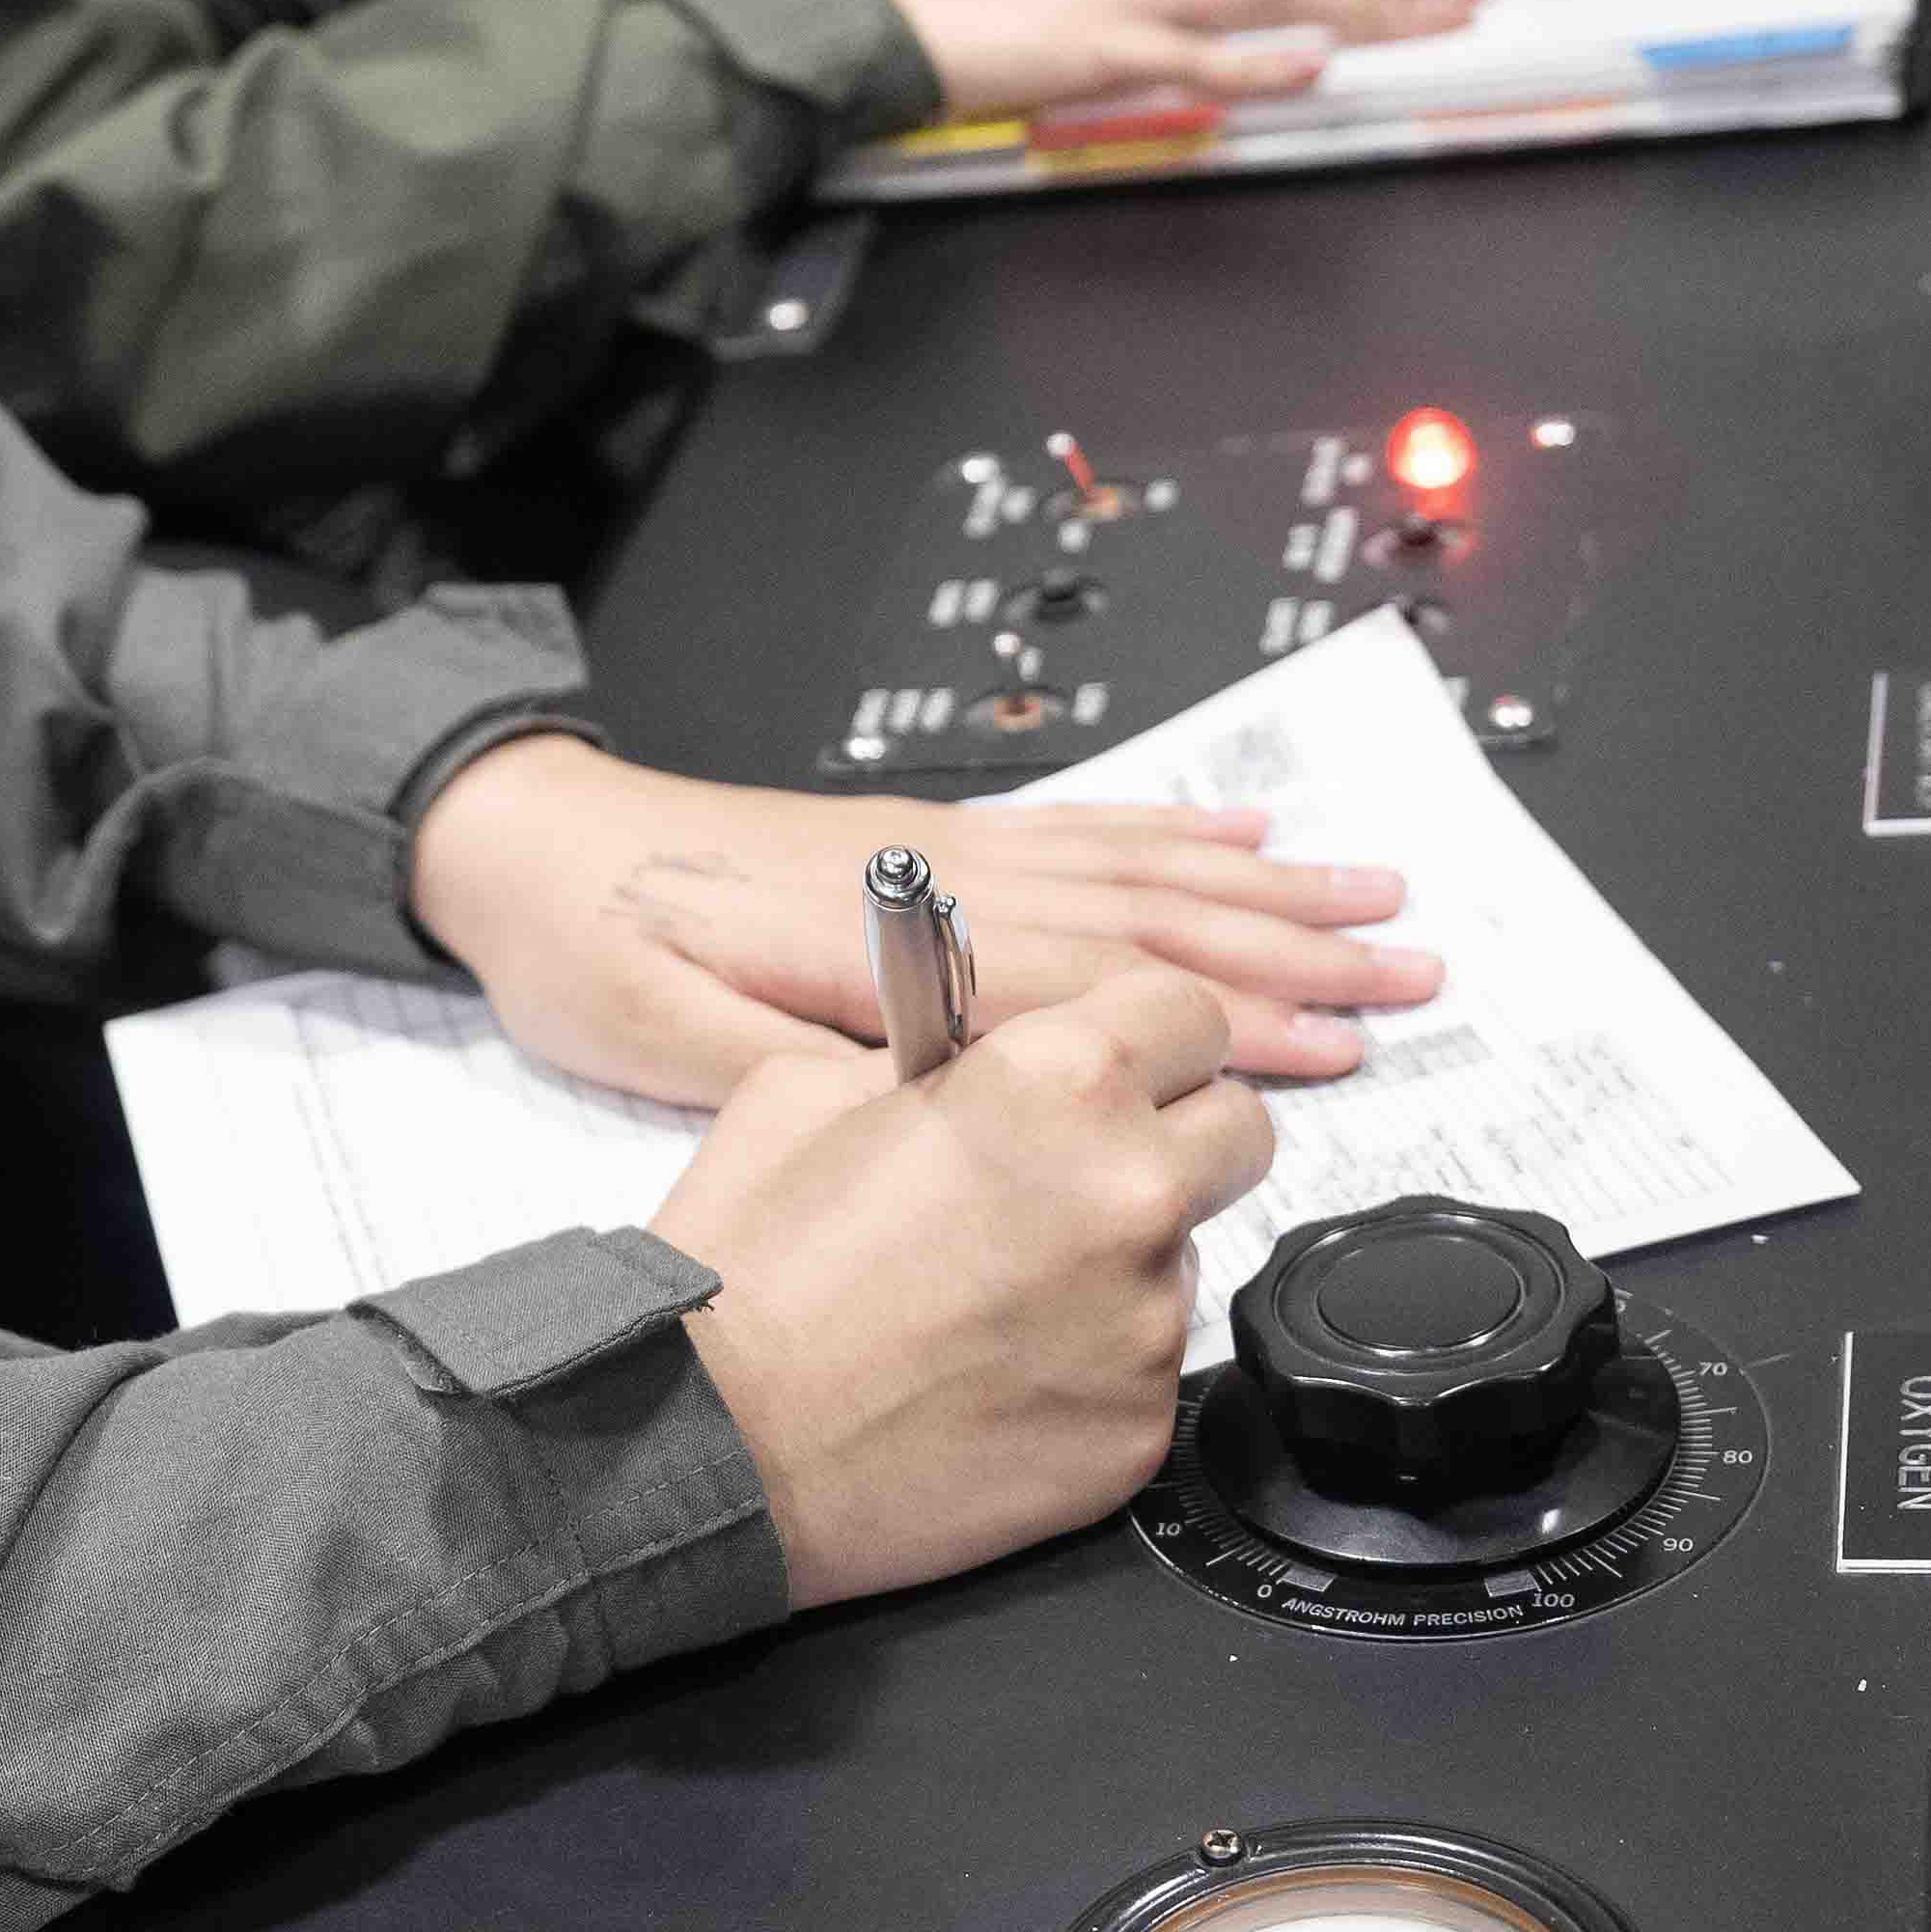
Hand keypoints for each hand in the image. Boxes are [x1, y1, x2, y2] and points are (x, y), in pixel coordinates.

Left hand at [400, 731, 1441, 1099]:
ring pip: (1133, 865)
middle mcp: (936, 878)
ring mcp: (940, 850)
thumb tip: (935, 1103)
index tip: (1329, 1051)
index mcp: (887, 941)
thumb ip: (807, 1071)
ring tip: (1375, 899)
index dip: (1218, 1022)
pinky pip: (1079, 828)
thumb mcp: (669, 1044)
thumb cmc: (584, 954)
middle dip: (1292, 949)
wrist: (515, 840)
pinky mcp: (925, 838)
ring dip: (1261, 889)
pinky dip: (1172, 835)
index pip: (1089, 986)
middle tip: (1415, 973)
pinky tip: (1237, 842)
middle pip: (1145, 914)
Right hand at [651, 973, 1278, 1604]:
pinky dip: (1089, 1360)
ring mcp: (1146, 1320)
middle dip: (1169, 1134)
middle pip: (1238, 1129)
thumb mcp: (808, 1087)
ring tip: (997, 1292)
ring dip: (1121, 1256)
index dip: (1147, 1034)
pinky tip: (994, 1370)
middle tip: (1076, 1168)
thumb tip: (990, 1065)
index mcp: (1057, 1083)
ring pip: (1186, 1254)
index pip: (1190, 1013)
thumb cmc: (746, 1273)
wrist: (715, 1448)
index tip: (1119, 1060)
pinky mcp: (1139, 1427)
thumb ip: (938, 1057)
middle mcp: (1129, 1192)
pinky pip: (1143, 1365)